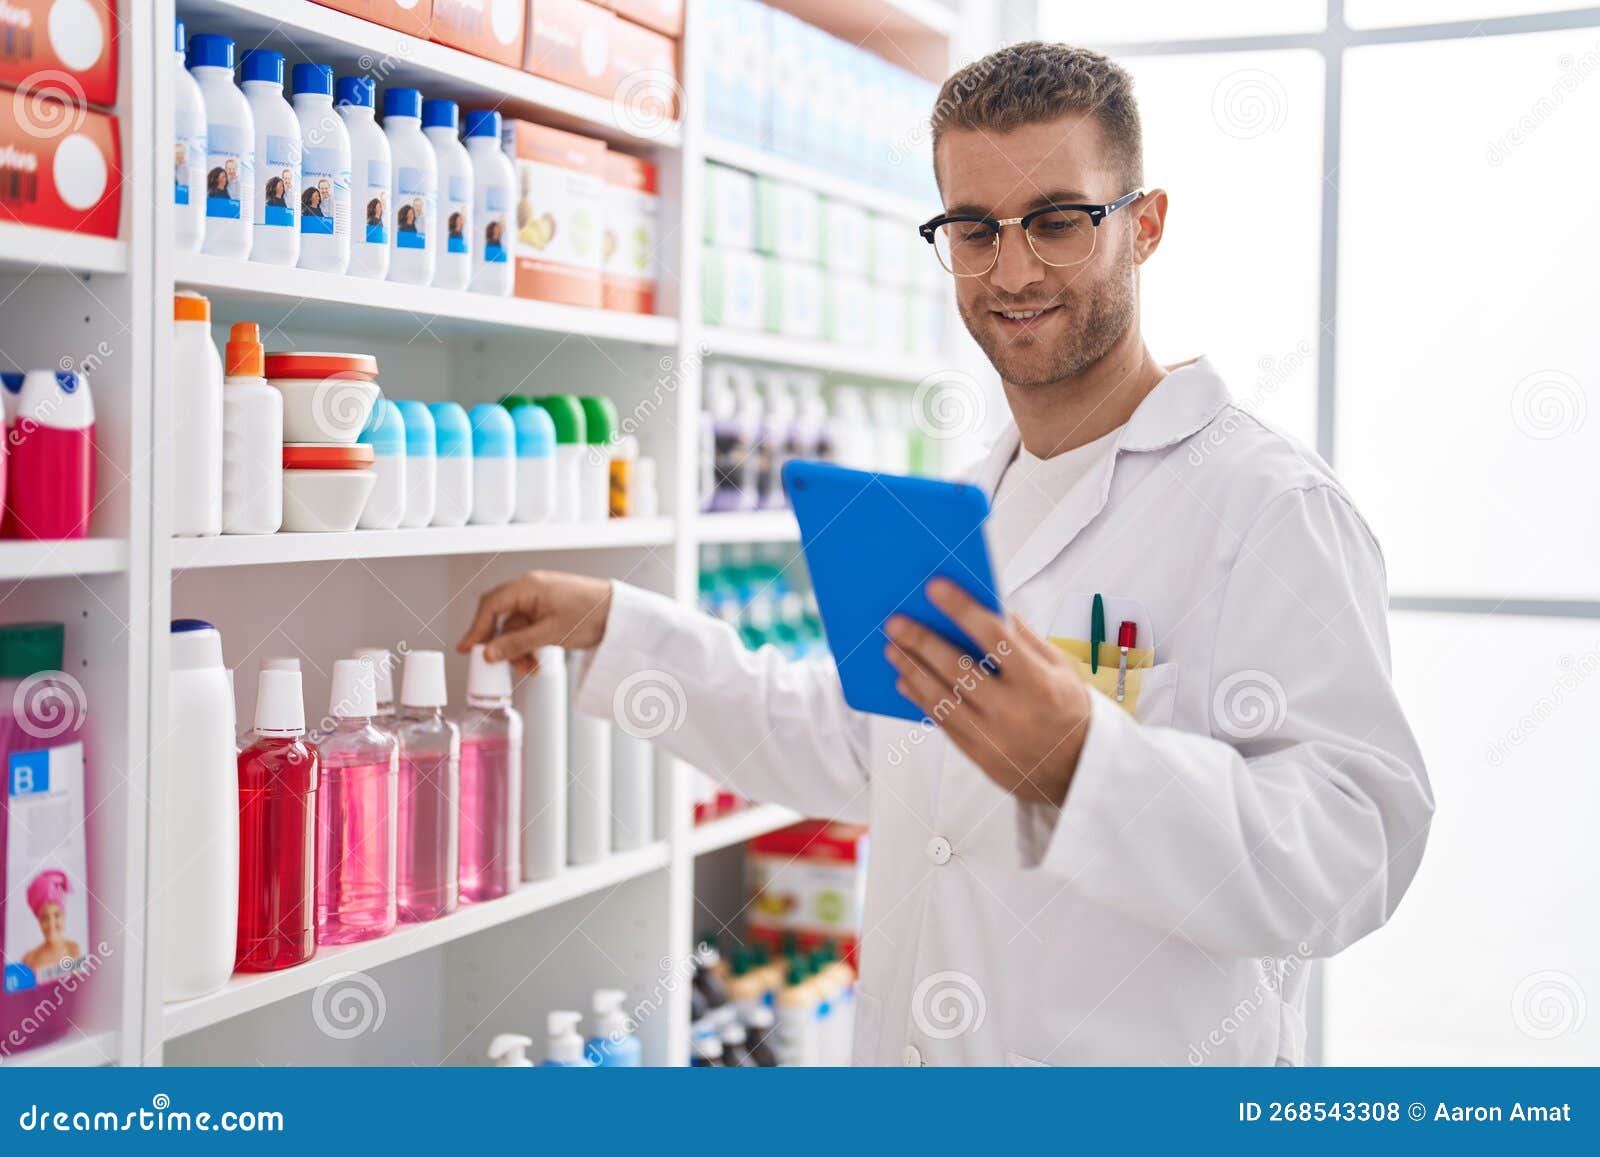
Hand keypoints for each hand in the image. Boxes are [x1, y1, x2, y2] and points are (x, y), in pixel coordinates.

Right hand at [457, 570, 613, 675]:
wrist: (619, 612)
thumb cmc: (591, 612)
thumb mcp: (549, 633)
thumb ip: (516, 644)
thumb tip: (489, 652)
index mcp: (527, 587)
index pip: (490, 606)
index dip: (476, 628)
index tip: (466, 648)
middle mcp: (530, 590)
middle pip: (501, 618)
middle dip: (501, 644)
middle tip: (497, 664)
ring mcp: (539, 600)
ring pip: (515, 628)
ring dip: (518, 650)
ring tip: (530, 668)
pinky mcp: (548, 611)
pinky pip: (529, 629)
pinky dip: (529, 646)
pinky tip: (537, 661)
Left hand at [885, 579, 1091, 806]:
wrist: (1078, 770)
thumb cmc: (1068, 708)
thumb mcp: (1060, 668)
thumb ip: (1024, 637)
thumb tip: (990, 605)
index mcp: (1038, 682)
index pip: (994, 637)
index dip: (962, 609)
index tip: (935, 588)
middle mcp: (1013, 710)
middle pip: (956, 669)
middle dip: (922, 642)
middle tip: (896, 622)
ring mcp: (992, 737)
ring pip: (940, 698)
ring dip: (912, 669)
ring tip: (893, 649)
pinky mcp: (977, 755)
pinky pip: (941, 722)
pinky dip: (920, 699)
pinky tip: (906, 680)